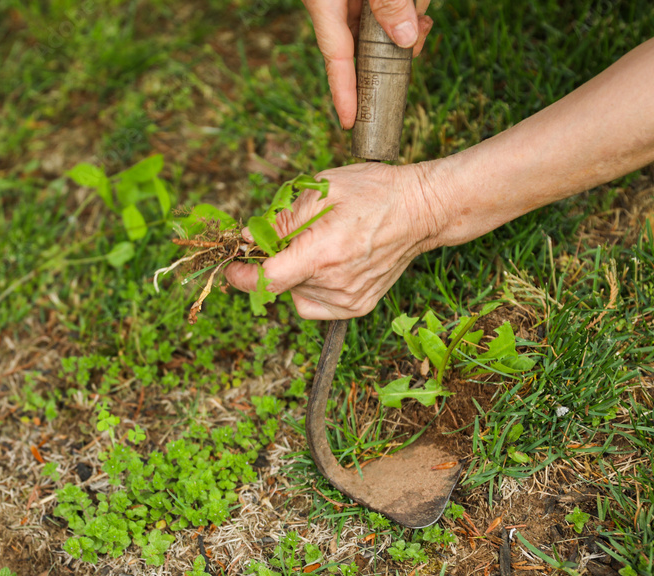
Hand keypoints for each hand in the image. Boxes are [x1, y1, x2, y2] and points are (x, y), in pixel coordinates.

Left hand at [225, 162, 447, 319]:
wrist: (421, 210)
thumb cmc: (372, 193)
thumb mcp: (319, 191)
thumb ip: (280, 219)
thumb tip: (249, 239)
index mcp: (322, 254)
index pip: (268, 280)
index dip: (242, 276)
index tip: (233, 267)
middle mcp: (335, 284)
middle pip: (282, 283)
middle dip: (274, 261)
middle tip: (290, 236)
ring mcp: (348, 299)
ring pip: (297, 293)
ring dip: (295, 273)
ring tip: (321, 244)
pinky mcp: (357, 306)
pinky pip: (315, 304)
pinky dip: (310, 288)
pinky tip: (325, 265)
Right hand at [302, 0, 433, 127]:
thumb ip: (388, 4)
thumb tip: (406, 39)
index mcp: (325, 4)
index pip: (336, 59)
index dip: (343, 95)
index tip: (349, 123)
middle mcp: (334, 7)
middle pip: (364, 46)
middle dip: (393, 50)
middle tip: (418, 38)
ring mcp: (348, 1)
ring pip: (380, 30)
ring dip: (406, 21)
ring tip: (416, 6)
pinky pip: (384, 14)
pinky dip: (404, 10)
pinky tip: (415, 3)